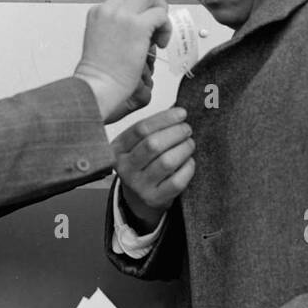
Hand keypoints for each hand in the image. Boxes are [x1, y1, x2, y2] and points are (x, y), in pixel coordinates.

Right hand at [73, 0, 169, 123]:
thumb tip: (144, 23)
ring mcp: (122, 16)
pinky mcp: (136, 27)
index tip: (147, 19)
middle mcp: (108, 9)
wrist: (98, 86)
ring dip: (161, 11)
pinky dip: (165, 28)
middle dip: (155, 0)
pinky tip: (159, 44)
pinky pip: (160, 14)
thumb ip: (118, 27)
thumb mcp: (102, 40)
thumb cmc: (102, 73)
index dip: (143, 3)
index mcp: (99, 12)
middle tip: (157, 20)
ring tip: (158, 32)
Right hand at [112, 108, 194, 231]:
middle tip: (187, 129)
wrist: (138, 199)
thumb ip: (153, 128)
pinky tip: (189, 161)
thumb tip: (178, 108)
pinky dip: (188, 168)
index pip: (141, 128)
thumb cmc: (142, 165)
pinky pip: (177, 181)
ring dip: (184, 148)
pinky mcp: (154, 199)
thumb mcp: (137, 145)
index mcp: (117, 149)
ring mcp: (139, 185)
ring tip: (190, 143)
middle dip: (176, 132)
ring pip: (166, 162)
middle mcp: (124, 168)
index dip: (165, 118)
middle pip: (153, 144)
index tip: (182, 113)